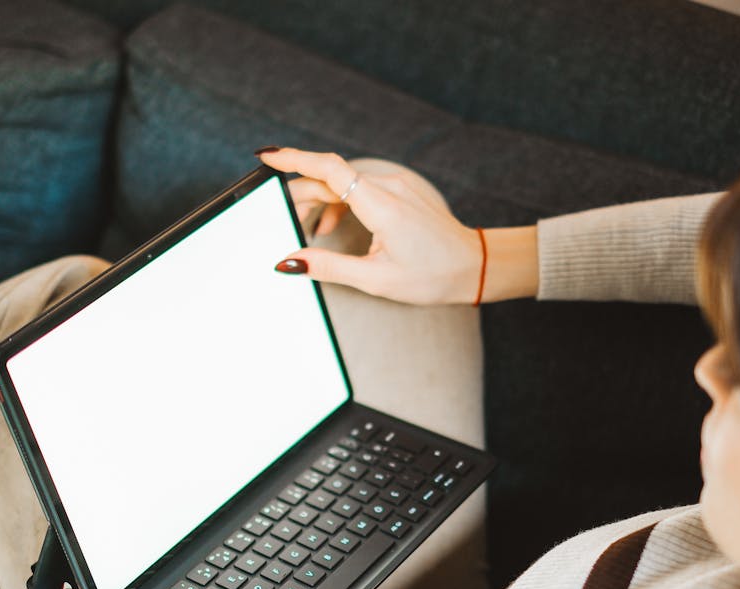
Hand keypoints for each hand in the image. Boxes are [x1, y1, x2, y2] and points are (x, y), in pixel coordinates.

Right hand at [259, 148, 485, 304]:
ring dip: (319, 199)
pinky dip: (338, 201)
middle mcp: (388, 187)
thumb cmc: (432, 276)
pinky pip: (359, 186)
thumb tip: (289, 262)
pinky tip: (329, 226)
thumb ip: (328, 267)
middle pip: (330, 177)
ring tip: (305, 228)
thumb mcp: (375, 279)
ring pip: (343, 181)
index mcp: (382, 206)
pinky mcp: (399, 190)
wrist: (474, 266)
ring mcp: (396, 185)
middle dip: (300, 194)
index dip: (294, 160)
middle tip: (280, 218)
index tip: (265, 157)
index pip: (329, 169)